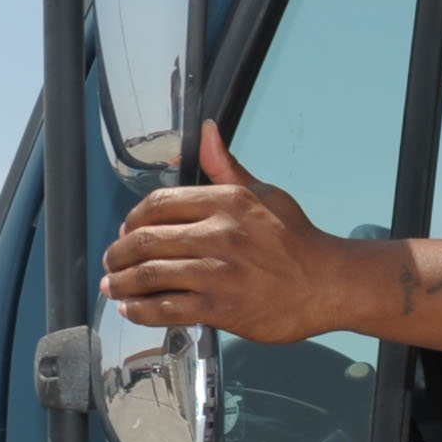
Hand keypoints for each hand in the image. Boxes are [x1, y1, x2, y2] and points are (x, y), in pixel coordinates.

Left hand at [100, 125, 375, 344]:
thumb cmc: (297, 240)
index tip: (126, 231)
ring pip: (150, 274)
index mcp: (226, 202)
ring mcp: (219, 272)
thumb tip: (207, 131)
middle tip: (112, 262)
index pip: (159, 203)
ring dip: (122, 282)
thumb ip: (226, 166)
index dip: (133, 219)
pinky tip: (132, 309)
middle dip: (119, 253)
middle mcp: (219, 234)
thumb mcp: (264, 193)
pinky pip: (167, 308)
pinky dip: (141, 310)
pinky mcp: (222, 307)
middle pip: (146, 240)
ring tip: (113, 286)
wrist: (329, 284)